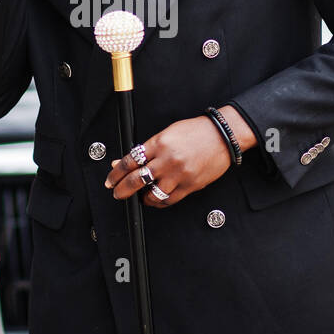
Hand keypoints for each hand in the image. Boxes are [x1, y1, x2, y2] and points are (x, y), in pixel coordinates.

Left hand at [103, 114, 237, 208]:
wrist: (223, 135)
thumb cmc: (196, 132)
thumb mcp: (168, 134)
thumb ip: (148, 149)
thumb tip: (128, 161)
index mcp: (159, 143)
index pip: (130, 160)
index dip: (116, 172)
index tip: (110, 179)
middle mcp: (167, 159)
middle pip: (136, 179)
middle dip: (122, 189)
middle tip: (117, 193)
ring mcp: (179, 173)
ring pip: (152, 193)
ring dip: (142, 198)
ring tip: (139, 197)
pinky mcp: (190, 185)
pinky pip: (170, 199)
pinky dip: (160, 202)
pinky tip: (156, 199)